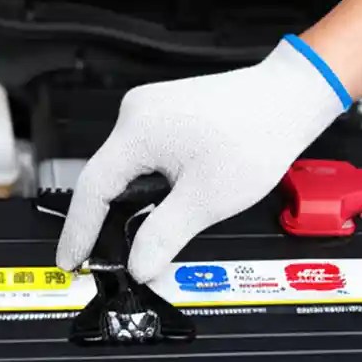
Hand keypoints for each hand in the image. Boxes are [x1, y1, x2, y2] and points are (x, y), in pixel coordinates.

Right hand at [55, 36, 349, 282]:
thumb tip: (137, 265)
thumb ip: (163, 236)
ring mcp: (149, 110)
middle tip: (96, 258)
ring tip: (127, 237)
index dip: (78, 232)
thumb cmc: (257, 134)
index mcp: (137, 131)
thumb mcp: (206, 201)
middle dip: (101, 221)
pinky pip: (140, 155)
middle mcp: (136, 113)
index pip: (91, 190)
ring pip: (123, 168)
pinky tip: (156, 204)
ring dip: (125, 202)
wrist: (290, 97)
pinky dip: (143, 184)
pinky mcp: (164, 113)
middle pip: (104, 177)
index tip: (70, 260)